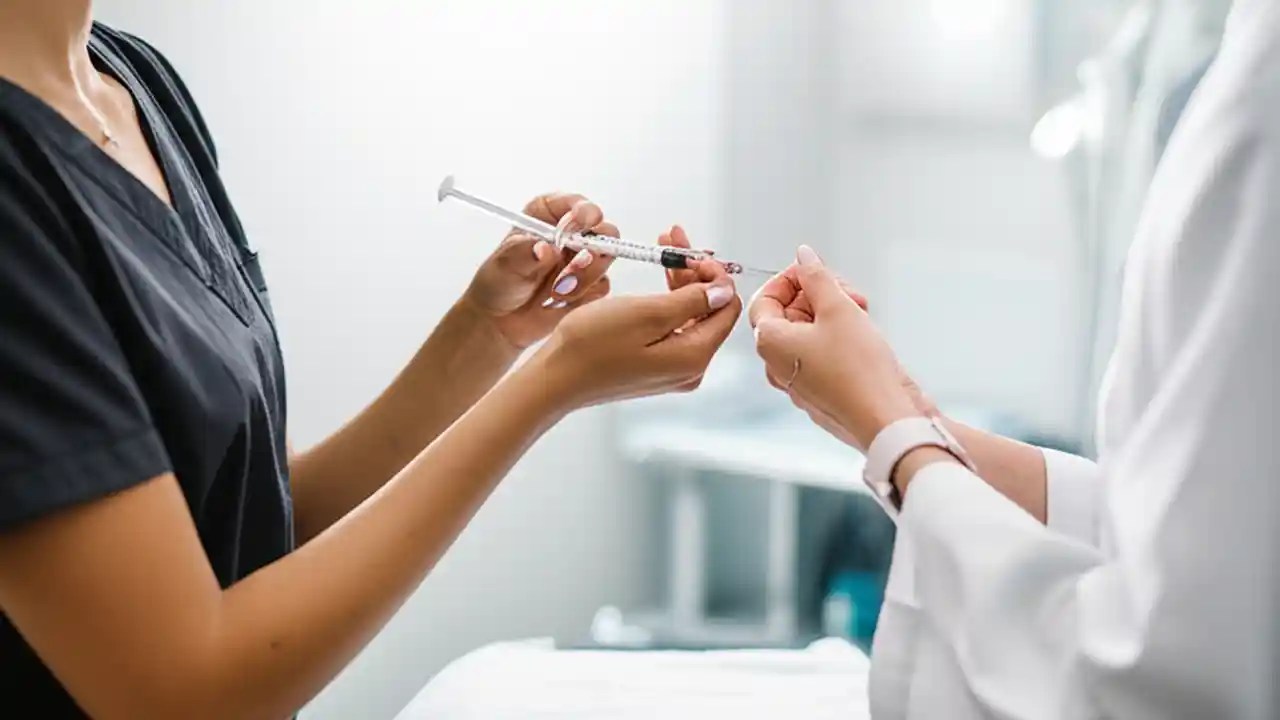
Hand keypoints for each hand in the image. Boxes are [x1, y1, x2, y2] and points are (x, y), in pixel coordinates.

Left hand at [462, 192, 616, 349]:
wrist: (499, 321)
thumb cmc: (498, 283)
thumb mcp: (504, 265)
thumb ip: (525, 254)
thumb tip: (546, 249)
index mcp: (546, 216)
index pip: (574, 203)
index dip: (584, 210)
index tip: (583, 221)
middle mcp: (568, 235)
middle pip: (601, 229)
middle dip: (593, 248)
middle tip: (575, 264)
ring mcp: (580, 260)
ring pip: (605, 258)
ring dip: (584, 276)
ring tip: (556, 290)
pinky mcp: (588, 285)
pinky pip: (601, 286)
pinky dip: (584, 294)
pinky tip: (559, 301)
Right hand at [532, 261, 740, 410]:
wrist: (555, 378)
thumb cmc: (592, 346)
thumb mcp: (646, 313)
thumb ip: (691, 301)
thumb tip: (724, 291)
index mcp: (694, 356)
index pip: (726, 308)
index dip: (715, 275)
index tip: (692, 251)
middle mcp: (690, 369)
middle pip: (709, 310)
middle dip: (696, 272)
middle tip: (673, 238)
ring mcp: (672, 371)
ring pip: (689, 316)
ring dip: (680, 282)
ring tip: (663, 249)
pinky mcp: (654, 368)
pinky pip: (672, 329)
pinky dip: (666, 301)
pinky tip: (655, 281)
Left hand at [748, 246, 919, 451]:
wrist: (886, 419)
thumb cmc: (859, 366)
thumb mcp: (837, 307)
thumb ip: (817, 276)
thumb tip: (803, 256)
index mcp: (769, 343)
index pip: (765, 298)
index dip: (791, 278)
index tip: (817, 270)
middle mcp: (776, 365)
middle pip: (788, 315)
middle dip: (819, 295)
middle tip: (850, 291)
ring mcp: (798, 383)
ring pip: (808, 334)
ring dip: (833, 314)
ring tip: (863, 310)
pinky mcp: (821, 393)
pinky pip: (822, 356)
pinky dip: (839, 338)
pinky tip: (864, 333)